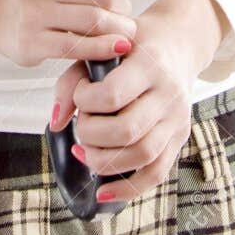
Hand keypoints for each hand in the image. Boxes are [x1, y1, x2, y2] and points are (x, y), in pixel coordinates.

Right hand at [0, 0, 152, 67]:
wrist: (3, 13)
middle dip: (122, 7)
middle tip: (121, 15)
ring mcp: (32, 11)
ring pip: (94, 20)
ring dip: (119, 30)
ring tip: (122, 32)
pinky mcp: (31, 42)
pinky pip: (77, 47)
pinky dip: (103, 49)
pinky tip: (115, 48)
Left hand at [50, 0, 225, 202]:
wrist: (178, 42)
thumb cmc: (133, 44)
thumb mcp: (102, 46)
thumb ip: (72, 80)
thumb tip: (55, 121)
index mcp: (149, 64)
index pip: (112, 94)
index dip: (85, 101)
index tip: (80, 94)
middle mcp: (168, 93)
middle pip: (127, 130)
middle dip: (92, 135)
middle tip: (82, 124)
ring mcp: (177, 118)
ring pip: (142, 155)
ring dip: (104, 161)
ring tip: (85, 151)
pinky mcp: (179, 138)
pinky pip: (156, 174)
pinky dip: (128, 188)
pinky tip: (103, 192)